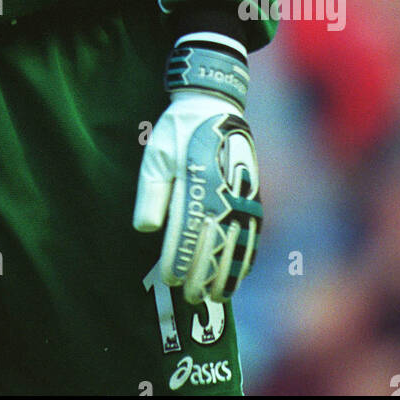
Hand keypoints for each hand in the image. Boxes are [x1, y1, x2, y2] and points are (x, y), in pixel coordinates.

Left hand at [133, 40, 261, 302]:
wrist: (216, 103)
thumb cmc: (180, 129)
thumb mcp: (157, 153)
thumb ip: (152, 192)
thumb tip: (147, 229)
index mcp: (199, 180)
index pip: (189, 229)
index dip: (180, 258)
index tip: (170, 279)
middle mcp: (225, 190)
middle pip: (215, 242)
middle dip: (202, 273)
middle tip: (190, 296)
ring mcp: (243, 194)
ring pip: (237, 242)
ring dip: (227, 272)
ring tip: (216, 296)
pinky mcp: (252, 194)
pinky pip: (253, 232)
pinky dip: (246, 256)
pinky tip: (239, 274)